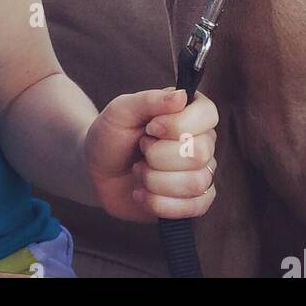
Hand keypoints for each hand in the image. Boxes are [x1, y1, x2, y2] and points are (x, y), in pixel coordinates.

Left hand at [82, 86, 216, 222]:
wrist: (97, 172)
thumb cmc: (111, 135)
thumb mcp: (121, 111)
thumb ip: (149, 100)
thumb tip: (182, 96)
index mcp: (189, 112)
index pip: (208, 115)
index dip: (179, 124)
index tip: (151, 127)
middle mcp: (201, 141)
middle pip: (200, 153)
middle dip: (158, 155)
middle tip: (140, 149)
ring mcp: (200, 173)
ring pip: (196, 183)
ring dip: (155, 180)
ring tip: (139, 171)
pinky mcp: (193, 203)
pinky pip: (194, 209)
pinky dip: (159, 203)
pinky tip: (141, 194)